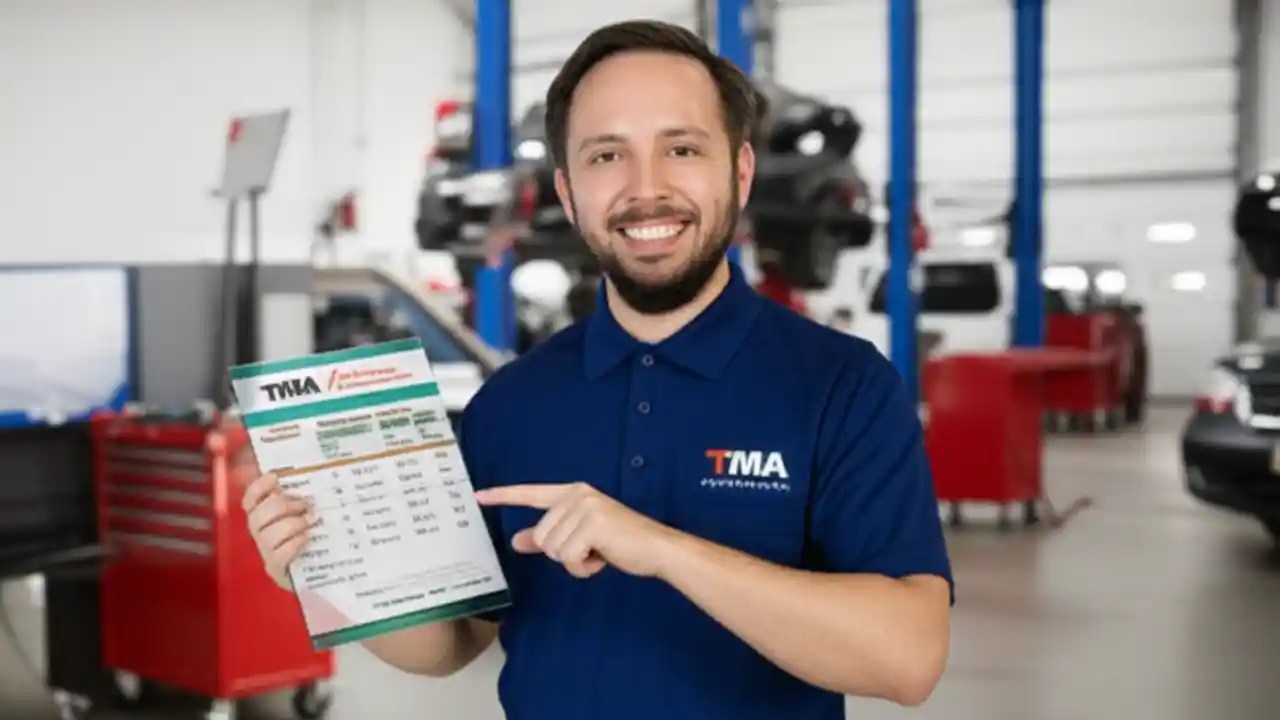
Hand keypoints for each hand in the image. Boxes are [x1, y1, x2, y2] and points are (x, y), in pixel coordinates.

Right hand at [242, 471, 316, 590]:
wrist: (320, 570)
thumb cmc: (313, 536)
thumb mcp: (307, 513)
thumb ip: (300, 498)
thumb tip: (303, 476)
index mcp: (264, 516)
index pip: (250, 500)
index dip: (258, 487)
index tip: (274, 477)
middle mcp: (260, 533)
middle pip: (258, 516)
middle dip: (281, 506)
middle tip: (305, 505)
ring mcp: (267, 552)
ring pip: (267, 535)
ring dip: (291, 524)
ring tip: (310, 521)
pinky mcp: (277, 570)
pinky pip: (277, 556)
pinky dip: (292, 545)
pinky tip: (306, 539)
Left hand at [475, 483, 679, 579]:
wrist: (656, 548)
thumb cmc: (620, 543)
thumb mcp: (580, 537)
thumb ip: (548, 536)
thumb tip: (517, 541)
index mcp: (573, 493)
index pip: (530, 494)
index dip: (503, 496)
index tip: (478, 497)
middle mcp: (577, 495)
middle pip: (541, 536)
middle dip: (563, 553)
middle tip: (592, 549)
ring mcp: (585, 507)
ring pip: (552, 549)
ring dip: (574, 561)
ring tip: (599, 552)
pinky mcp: (593, 523)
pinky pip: (568, 558)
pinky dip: (584, 568)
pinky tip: (603, 558)